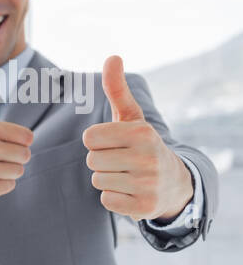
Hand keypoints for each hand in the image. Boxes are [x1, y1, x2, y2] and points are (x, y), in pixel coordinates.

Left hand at [82, 55, 192, 222]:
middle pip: (92, 160)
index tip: (114, 142)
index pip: (89, 138)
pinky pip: (106, 200)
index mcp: (141, 133)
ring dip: (107, 179)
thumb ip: (117, 90)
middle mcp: (147, 157)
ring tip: (127, 174)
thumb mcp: (132, 117)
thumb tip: (112, 57)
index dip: (97, 141)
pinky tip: (131, 191)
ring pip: (97, 180)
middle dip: (102, 160)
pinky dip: (113, 197)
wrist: (174, 182)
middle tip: (122, 160)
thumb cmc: (142, 145)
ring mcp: (147, 184)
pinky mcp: (144, 207)